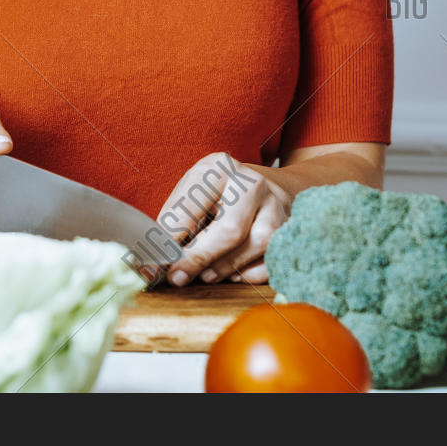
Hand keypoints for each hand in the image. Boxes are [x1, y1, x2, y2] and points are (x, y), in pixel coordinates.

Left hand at [155, 153, 291, 285]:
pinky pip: (274, 257)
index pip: (193, 206)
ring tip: (206, 275)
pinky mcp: (290, 225)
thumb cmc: (215, 193)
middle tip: (178, 277)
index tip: (156, 263)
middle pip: (231, 229)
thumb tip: (160, 260)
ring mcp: (276, 204)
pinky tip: (234, 274)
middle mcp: (252, 183)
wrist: (259, 184)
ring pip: (258, 244)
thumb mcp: (193, 192)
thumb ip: (178, 221)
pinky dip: (251, 273)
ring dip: (227, 267)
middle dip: (201, 258)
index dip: (172, 238)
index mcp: (218, 168)